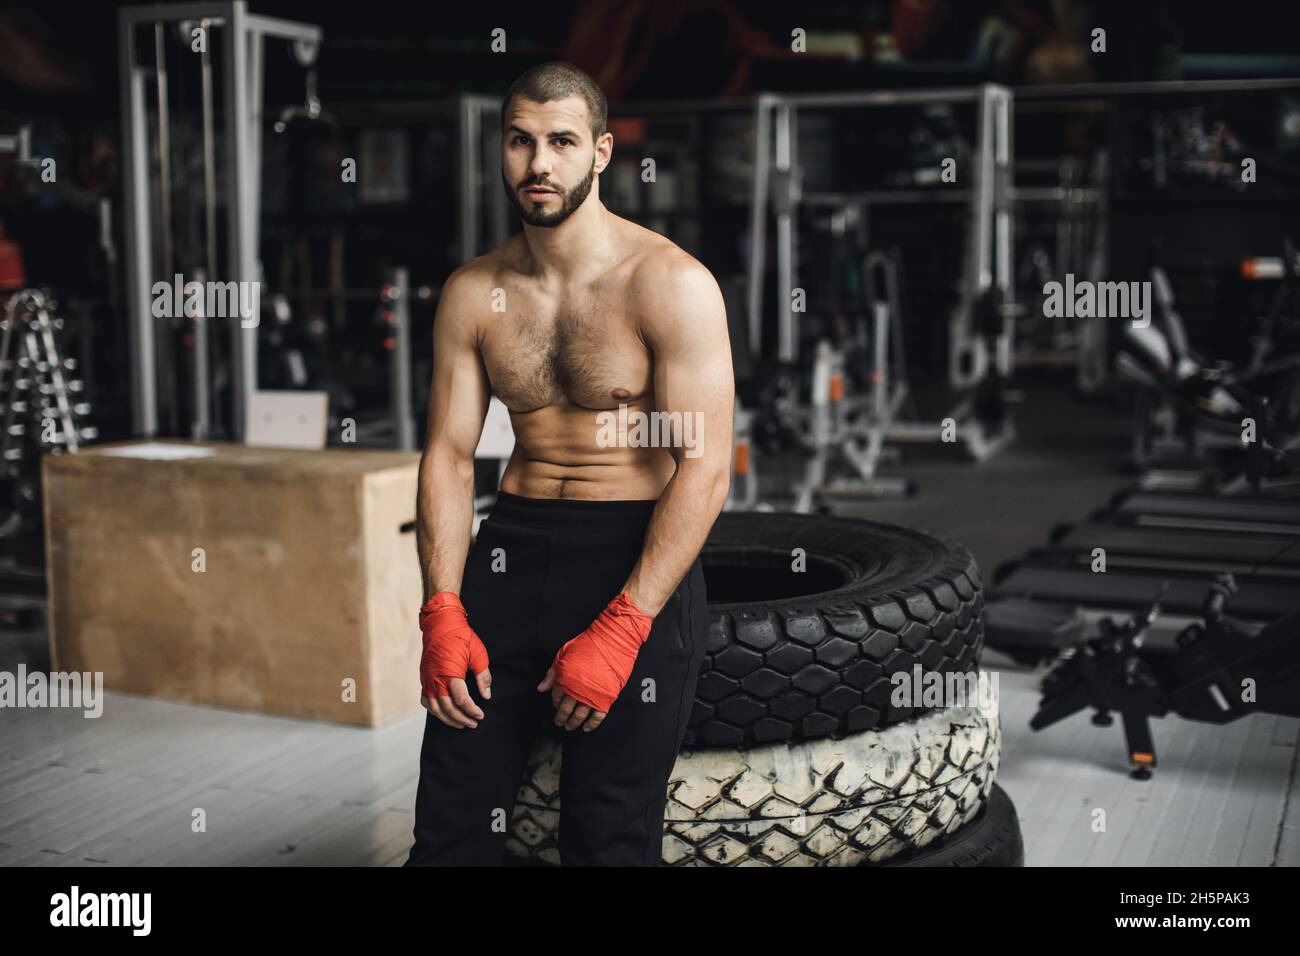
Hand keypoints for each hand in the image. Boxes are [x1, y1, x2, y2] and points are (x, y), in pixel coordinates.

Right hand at [419, 592, 491, 728]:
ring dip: (448, 719)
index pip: (461, 700)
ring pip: (435, 708)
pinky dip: (434, 710)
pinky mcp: (423, 678)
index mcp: (451, 673)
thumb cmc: (461, 636)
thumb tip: (486, 695)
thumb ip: (483, 676)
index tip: (481, 715)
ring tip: (460, 723)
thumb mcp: (478, 654)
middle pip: (448, 708)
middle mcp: (436, 679)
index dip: (472, 710)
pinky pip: (426, 700)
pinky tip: (444, 713)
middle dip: (461, 719)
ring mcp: (427, 679)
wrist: (440, 623)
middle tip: (473, 723)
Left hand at [537, 593, 652, 731]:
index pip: (556, 696)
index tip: (556, 705)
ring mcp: (592, 694)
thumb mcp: (564, 653)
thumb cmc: (588, 643)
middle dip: (561, 718)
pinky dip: (591, 724)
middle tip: (559, 723)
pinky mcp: (607, 697)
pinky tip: (586, 728)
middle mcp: (577, 688)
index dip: (555, 702)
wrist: (613, 640)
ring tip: (570, 727)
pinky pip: (598, 716)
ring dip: (573, 723)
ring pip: (580, 715)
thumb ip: (552, 672)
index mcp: (565, 677)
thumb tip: (541, 688)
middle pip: (566, 709)